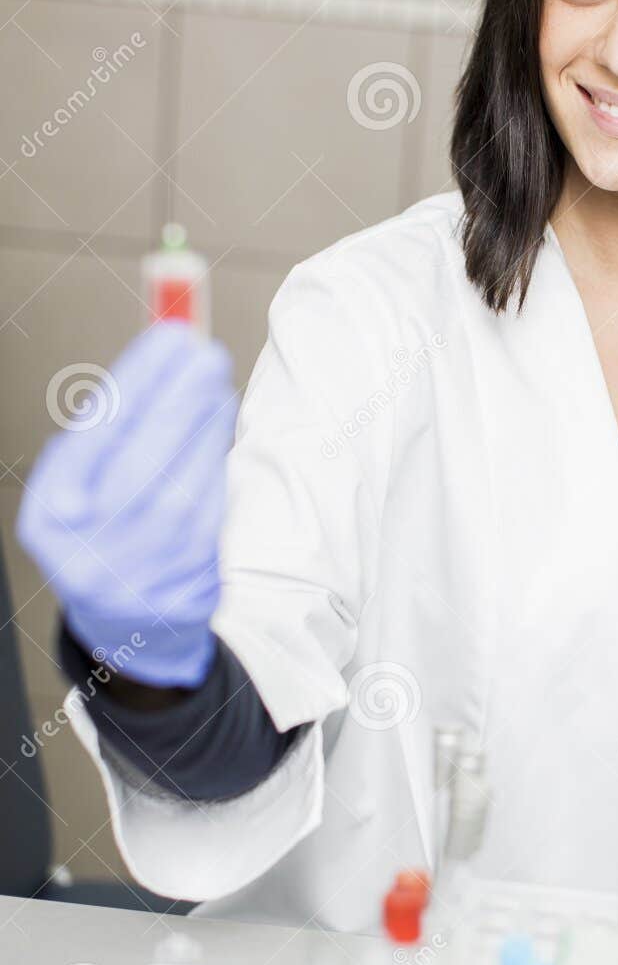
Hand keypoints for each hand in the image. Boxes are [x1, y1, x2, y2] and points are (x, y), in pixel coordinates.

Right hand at [17, 320, 237, 687]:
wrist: (127, 627)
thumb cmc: (105, 533)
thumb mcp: (81, 485)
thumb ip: (110, 428)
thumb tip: (164, 356)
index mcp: (51, 514)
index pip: (97, 433)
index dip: (140, 378)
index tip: (169, 337)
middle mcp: (89, 547)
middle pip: (141, 458)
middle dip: (180, 397)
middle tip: (206, 353)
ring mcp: (142, 570)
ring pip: (183, 483)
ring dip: (206, 425)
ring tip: (216, 385)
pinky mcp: (189, 581)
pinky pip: (209, 510)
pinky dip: (217, 463)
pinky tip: (219, 430)